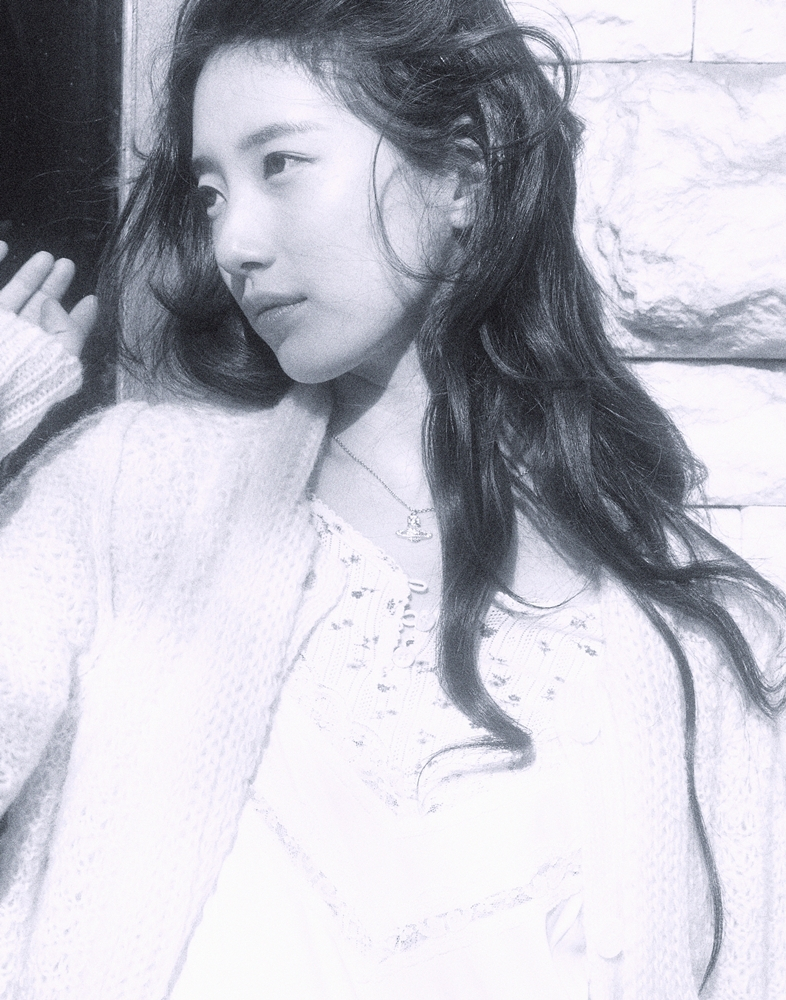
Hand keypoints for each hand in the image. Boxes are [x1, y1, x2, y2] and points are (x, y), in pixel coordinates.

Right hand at [0, 241, 97, 356]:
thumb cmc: (24, 374)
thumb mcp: (56, 357)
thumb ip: (68, 332)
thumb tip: (57, 305)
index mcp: (40, 357)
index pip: (63, 336)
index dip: (78, 317)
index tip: (92, 299)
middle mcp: (19, 342)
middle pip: (38, 310)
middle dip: (53, 287)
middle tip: (68, 264)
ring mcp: (1, 329)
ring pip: (13, 296)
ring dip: (29, 276)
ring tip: (48, 257)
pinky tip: (4, 246)